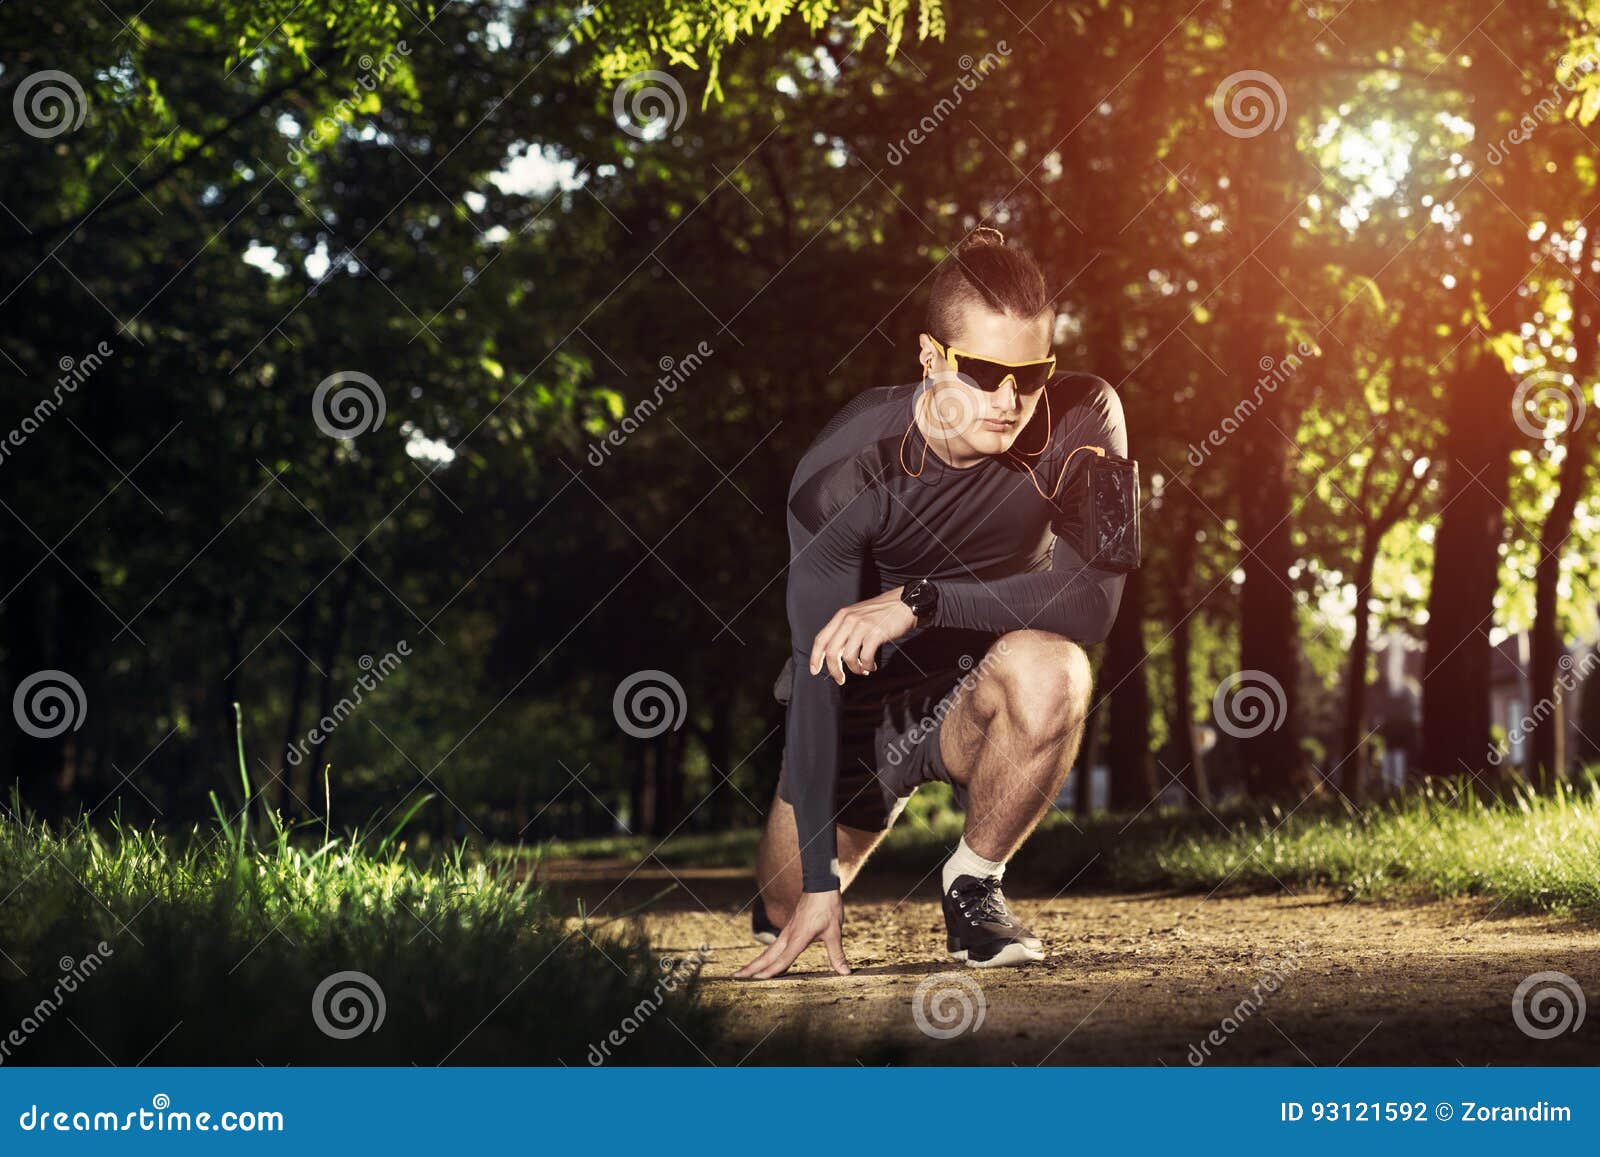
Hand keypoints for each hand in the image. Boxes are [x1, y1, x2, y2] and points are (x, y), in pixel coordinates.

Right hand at [734, 890, 848, 979]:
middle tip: (735, 977)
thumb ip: (837, 954)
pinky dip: (766, 956)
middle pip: (767, 955)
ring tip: (742, 972)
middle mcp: (788, 935)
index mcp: (799, 937)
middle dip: (751, 968)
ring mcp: (787, 932)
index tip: (756, 980)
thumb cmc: (827, 907)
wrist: (820, 884)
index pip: (783, 959)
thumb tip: (845, 973)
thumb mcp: (834, 932)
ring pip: (768, 951)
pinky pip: (774, 946)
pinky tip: (764, 961)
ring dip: (755, 962)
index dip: (771, 971)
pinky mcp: (789, 928)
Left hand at [809, 586, 917, 685]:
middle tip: (840, 679)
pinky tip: (872, 666)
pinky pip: (865, 657)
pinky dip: (867, 665)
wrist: (905, 603)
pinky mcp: (875, 633)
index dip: (815, 657)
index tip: (814, 670)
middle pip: (831, 651)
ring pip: (848, 656)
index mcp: (841, 616)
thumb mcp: (858, 616)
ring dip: (855, 668)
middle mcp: (848, 619)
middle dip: (834, 670)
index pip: (821, 639)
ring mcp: (862, 626)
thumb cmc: (882, 613)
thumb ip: (845, 631)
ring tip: (863, 669)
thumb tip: (836, 655)